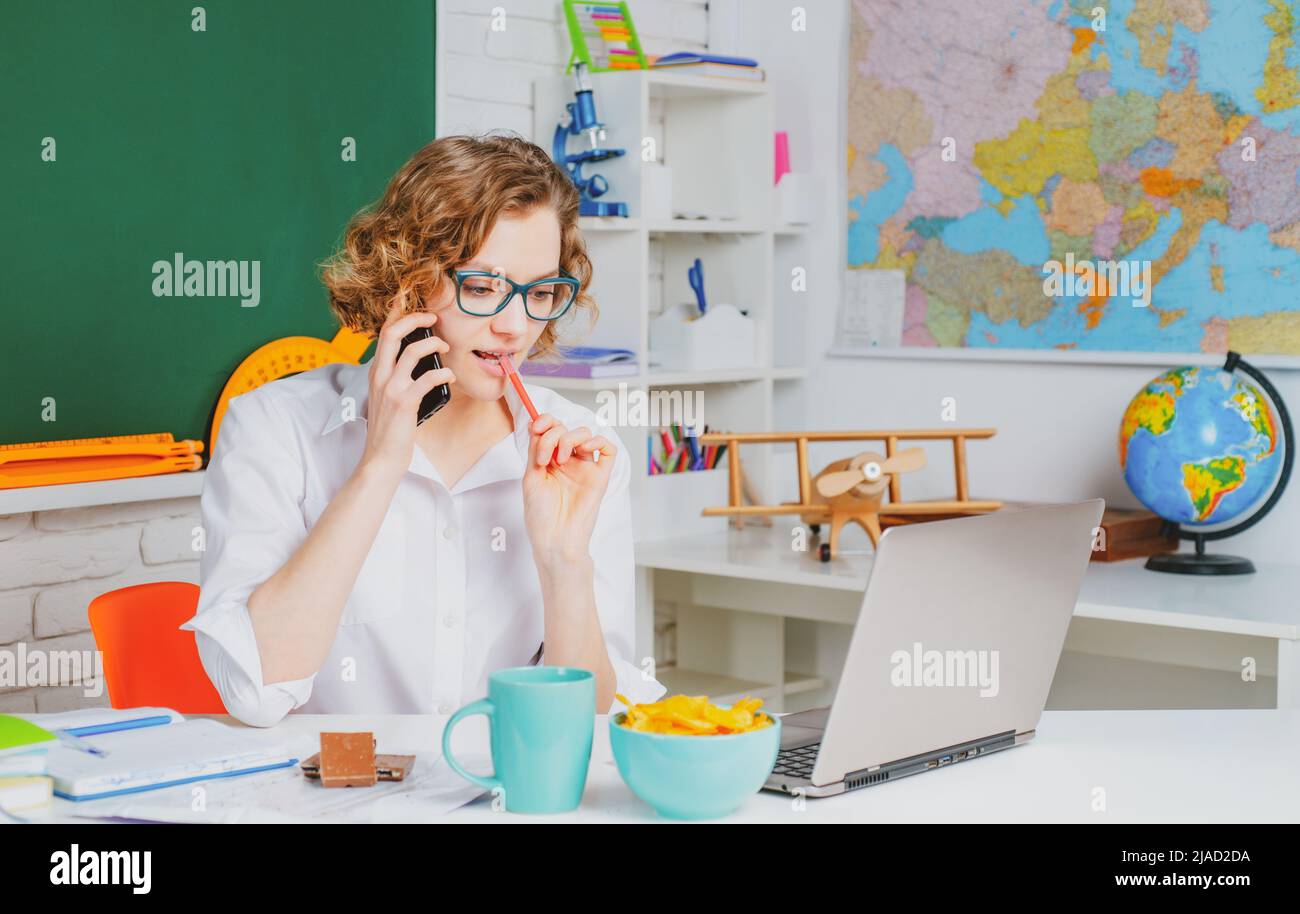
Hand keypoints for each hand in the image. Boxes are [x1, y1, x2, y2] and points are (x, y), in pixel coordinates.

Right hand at [357, 304, 454, 478]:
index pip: (383, 334)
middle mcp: (380, 376)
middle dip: (414, 319)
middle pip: (392, 333)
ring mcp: (391, 388)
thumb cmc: (390, 430)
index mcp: (377, 372)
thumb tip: (421, 364)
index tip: (408, 299)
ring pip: (410, 352)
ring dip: (432, 344)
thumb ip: (398, 379)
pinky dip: (442, 373)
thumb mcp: (388, 397)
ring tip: (446, 346)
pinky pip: (426, 379)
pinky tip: (450, 374)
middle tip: (433, 318)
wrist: (381, 458)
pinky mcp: (404, 403)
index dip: (396, 313)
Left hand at [521, 413, 617, 564]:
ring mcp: (585, 468)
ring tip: (560, 460)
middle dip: (553, 435)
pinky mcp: (600, 477)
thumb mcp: (531, 476)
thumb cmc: (540, 515)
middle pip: (567, 428)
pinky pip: (609, 450)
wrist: (554, 539)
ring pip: (586, 433)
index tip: (536, 427)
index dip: (545, 421)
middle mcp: (568, 462)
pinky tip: (584, 450)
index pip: (552, 429)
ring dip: (569, 439)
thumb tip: (538, 424)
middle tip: (544, 457)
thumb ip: (536, 449)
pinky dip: (598, 441)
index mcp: (550, 460)